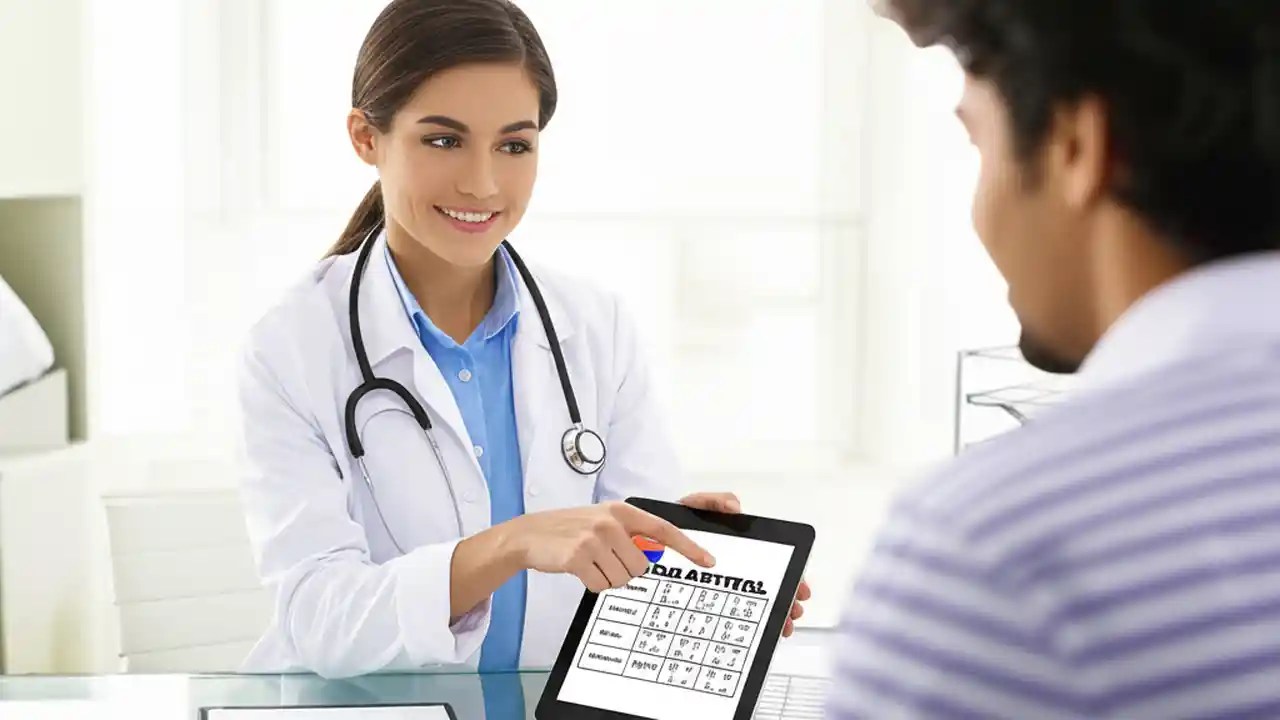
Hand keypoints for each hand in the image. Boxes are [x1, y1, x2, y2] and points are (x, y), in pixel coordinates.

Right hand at [509, 502, 714, 592]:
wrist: (530, 535)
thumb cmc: (570, 530)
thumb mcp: (603, 522)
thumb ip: (629, 534)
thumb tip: (652, 558)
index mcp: (621, 511)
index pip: (663, 529)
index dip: (688, 546)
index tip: (707, 560)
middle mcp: (611, 522)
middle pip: (641, 566)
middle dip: (625, 570)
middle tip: (603, 559)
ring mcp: (594, 538)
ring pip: (623, 579)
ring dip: (607, 578)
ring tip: (589, 562)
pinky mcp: (578, 557)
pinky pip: (601, 585)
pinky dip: (592, 584)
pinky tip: (579, 569)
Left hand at [680, 492, 811, 637]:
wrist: (648, 537)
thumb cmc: (676, 522)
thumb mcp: (697, 505)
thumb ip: (716, 502)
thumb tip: (736, 509)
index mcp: (737, 546)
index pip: (772, 562)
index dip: (790, 574)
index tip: (799, 588)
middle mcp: (735, 566)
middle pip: (769, 585)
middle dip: (786, 600)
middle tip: (793, 612)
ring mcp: (721, 583)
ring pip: (755, 603)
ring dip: (774, 615)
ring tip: (783, 626)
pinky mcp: (705, 598)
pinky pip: (729, 615)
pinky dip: (747, 625)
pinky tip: (758, 633)